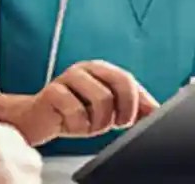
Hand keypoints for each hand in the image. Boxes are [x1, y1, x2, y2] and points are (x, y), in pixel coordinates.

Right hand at [1, 60, 158, 145]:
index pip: (128, 80)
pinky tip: (71, 124)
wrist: (36, 120)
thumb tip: (158, 112)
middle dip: (123, 110)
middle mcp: (86, 69)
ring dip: (98, 122)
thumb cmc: (74, 113)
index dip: (137, 104)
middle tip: (115, 124)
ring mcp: (68, 77)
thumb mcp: (107, 112)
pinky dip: (78, 126)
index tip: (133, 121)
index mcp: (102, 70)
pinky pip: (76, 111)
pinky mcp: (52, 92)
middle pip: (120, 82)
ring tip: (89, 125)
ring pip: (101, 99)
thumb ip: (132, 108)